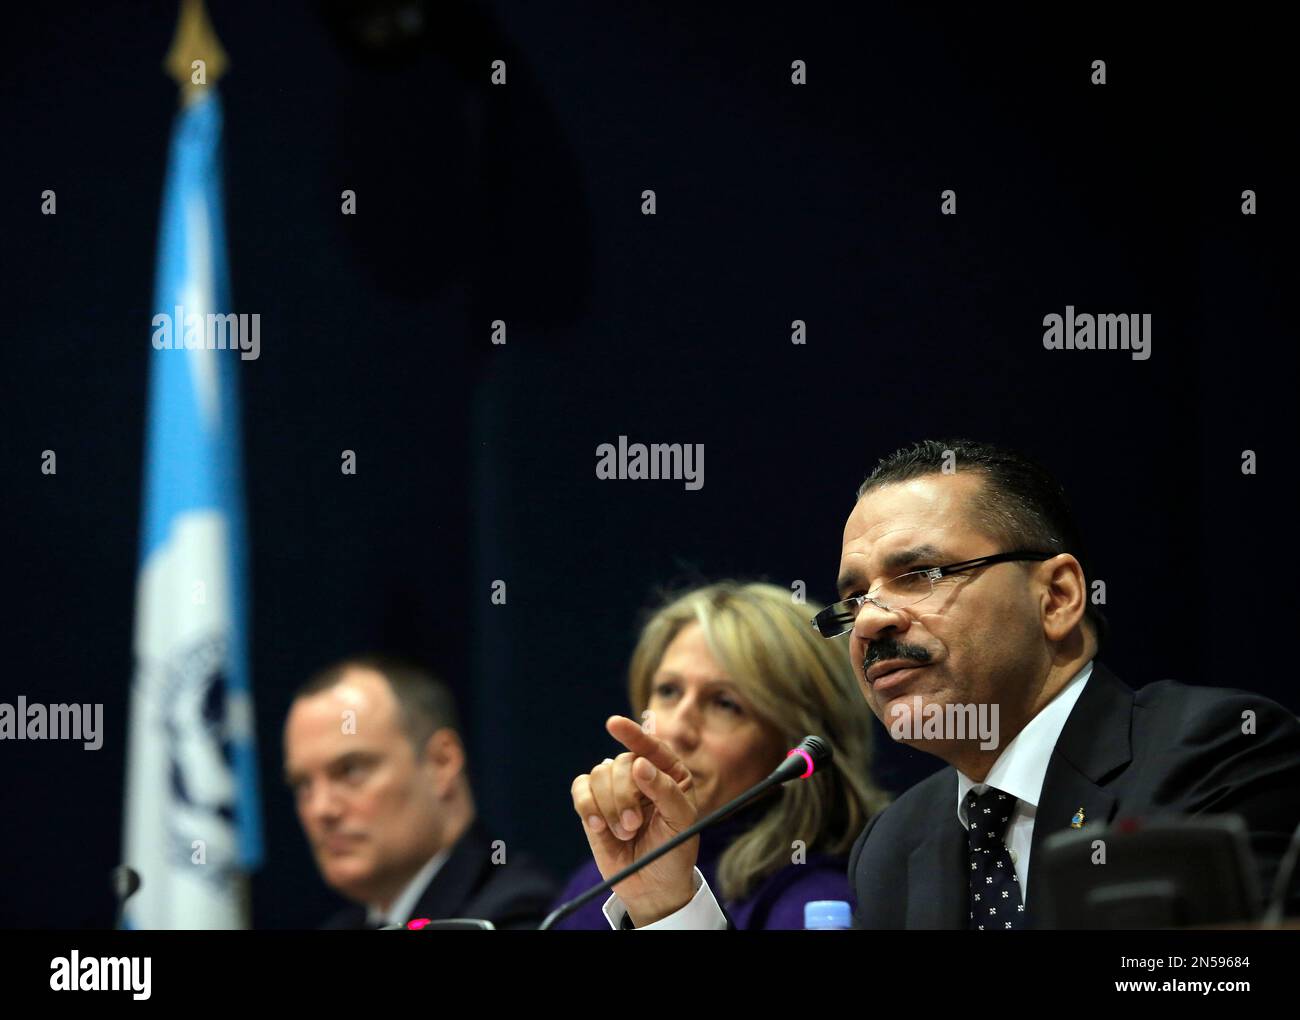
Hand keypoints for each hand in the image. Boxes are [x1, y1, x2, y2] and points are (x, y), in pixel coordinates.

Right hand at [570, 715, 698, 925]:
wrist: (652, 886)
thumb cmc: (673, 851)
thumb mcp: (680, 821)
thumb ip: (665, 791)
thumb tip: (640, 764)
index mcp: (668, 772)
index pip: (649, 745)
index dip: (632, 732)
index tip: (613, 724)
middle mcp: (640, 774)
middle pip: (620, 763)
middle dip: (624, 795)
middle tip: (633, 825)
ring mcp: (614, 788)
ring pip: (599, 774)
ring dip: (609, 807)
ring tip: (624, 833)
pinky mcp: (592, 803)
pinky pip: (580, 788)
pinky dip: (587, 806)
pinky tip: (598, 826)